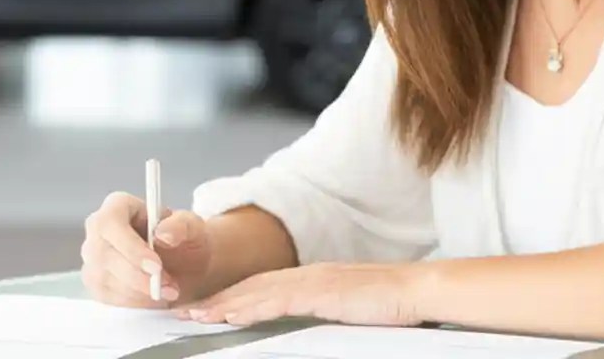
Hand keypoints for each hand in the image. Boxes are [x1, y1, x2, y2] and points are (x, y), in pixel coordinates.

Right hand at [81, 191, 213, 307]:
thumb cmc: (185, 240)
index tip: (156, 266)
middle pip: (103, 254)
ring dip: (138, 291)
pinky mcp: (94, 281)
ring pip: (103, 278)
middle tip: (168, 285)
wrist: (186, 266)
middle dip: (138, 276)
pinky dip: (132, 302)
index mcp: (118, 206)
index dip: (130, 246)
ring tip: (166, 291)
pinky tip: (151, 297)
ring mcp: (92, 256)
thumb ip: (181, 225)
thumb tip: (162, 233)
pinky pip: (105, 296)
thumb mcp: (193, 227)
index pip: (110, 222)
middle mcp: (98, 228)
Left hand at [174, 262, 427, 327]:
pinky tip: (232, 315)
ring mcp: (312, 281)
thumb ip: (321, 313)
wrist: (418, 290)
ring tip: (197, 315)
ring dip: (224, 304)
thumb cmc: (389, 305)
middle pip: (250, 287)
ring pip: (257, 291)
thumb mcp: (346, 310)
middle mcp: (305, 275)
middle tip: (185, 311)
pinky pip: (277, 300)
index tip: (205, 308)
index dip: (231, 298)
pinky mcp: (321, 291)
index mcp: (310, 279)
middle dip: (216, 300)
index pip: (260, 288)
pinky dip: (250, 307)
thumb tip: (301, 327)